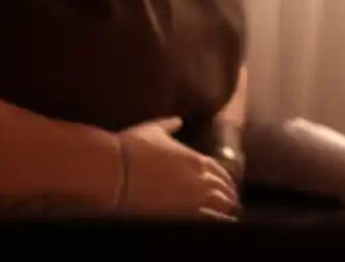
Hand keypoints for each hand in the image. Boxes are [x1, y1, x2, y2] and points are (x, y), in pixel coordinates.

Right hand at [115, 117, 240, 220]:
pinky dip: (215, 221)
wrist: (114, 170)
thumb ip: (169, 124)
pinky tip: (216, 224)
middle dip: (229, 195)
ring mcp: (194, 198)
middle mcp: (200, 178)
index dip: (225, 180)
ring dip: (226, 208)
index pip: (221, 172)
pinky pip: (208, 220)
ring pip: (221, 205)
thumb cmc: (132, 147)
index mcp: (196, 159)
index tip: (227, 186)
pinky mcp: (182, 214)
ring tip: (227, 215)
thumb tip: (178, 120)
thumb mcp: (153, 129)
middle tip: (230, 203)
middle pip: (224, 189)